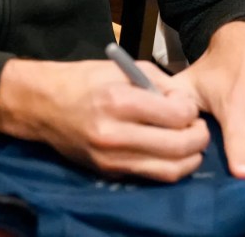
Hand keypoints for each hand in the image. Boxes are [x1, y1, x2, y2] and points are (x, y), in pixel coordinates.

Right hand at [0, 58, 209, 181]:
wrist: (45, 105)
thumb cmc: (86, 80)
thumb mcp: (124, 68)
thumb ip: (159, 83)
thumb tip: (185, 104)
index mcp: (119, 102)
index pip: (175, 116)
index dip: (191, 111)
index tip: (188, 106)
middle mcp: (115, 135)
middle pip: (178, 147)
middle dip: (198, 138)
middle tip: (199, 128)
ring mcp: (111, 159)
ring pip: (168, 171)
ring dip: (190, 159)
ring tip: (191, 144)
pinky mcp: (108, 173)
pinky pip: (149, 175)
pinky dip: (168, 166)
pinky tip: (170, 152)